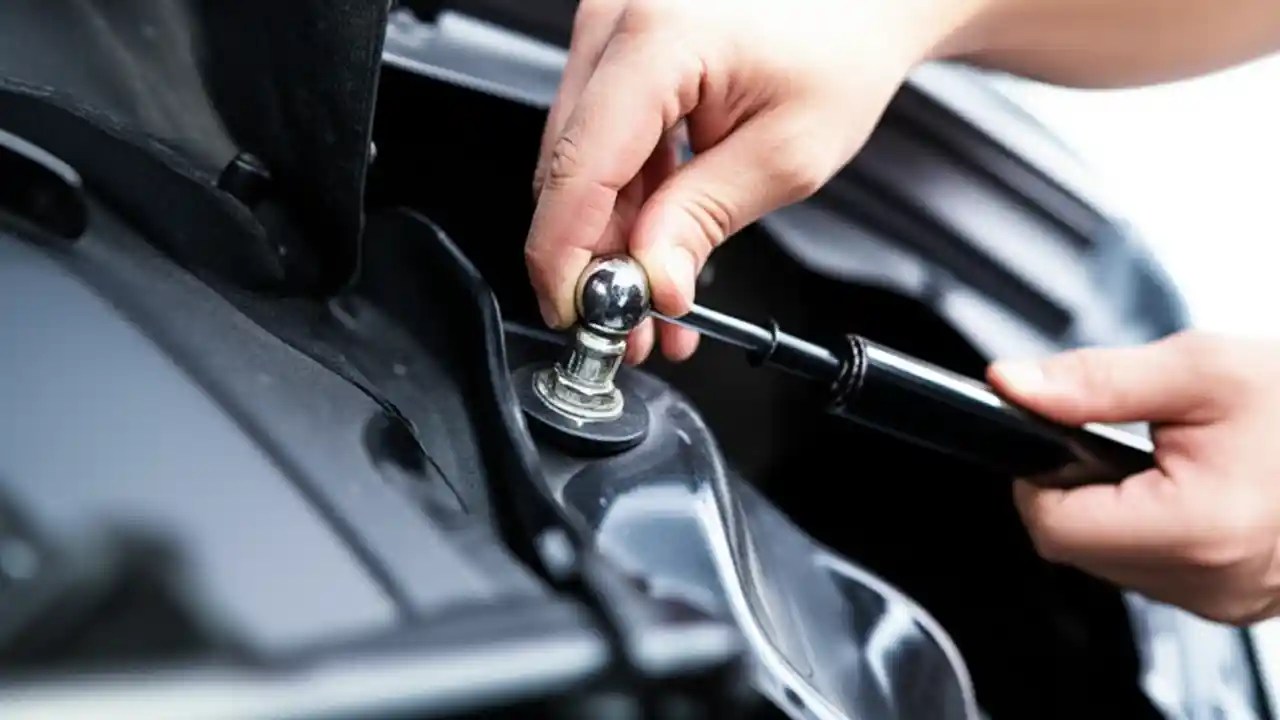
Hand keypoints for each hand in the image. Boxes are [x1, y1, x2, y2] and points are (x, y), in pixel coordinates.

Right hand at [523, 0, 976, 362]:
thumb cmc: (843, 43)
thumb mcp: (786, 153)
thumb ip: (704, 217)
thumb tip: (650, 276)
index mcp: (656, 39)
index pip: (580, 169)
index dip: (567, 255)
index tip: (579, 313)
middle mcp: (618, 21)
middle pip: (569, 168)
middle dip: (592, 257)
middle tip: (625, 323)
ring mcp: (614, 29)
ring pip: (582, 160)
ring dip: (611, 236)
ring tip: (651, 299)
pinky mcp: (622, 47)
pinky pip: (604, 136)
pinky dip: (628, 197)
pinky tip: (653, 248)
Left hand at [987, 330, 1279, 625]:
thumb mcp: (1200, 369)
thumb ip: (1095, 381)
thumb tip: (1015, 385)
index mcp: (1199, 528)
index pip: (1052, 527)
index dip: (1040, 473)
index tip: (1059, 436)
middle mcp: (1213, 582)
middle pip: (1076, 548)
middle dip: (1080, 488)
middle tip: (1126, 439)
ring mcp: (1227, 600)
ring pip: (1111, 563)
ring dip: (1115, 509)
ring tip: (1171, 460)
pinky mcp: (1237, 601)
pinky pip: (1155, 571)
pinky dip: (1153, 529)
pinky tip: (1190, 488)